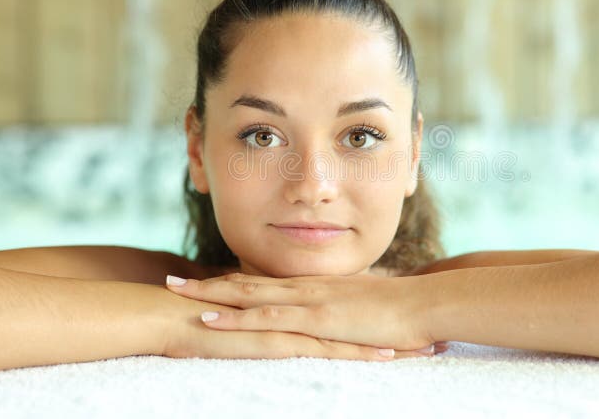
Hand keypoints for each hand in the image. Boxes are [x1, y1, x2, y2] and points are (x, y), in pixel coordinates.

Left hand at [164, 272, 448, 354]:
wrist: (426, 304)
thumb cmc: (404, 308)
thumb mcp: (368, 307)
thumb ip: (349, 309)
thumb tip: (342, 314)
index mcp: (317, 287)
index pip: (267, 282)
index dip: (234, 280)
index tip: (206, 280)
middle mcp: (307, 288)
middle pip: (248, 283)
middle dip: (209, 282)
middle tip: (171, 280)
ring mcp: (310, 301)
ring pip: (250, 295)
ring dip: (211, 294)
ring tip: (177, 292)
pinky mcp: (318, 318)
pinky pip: (269, 317)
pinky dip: (237, 316)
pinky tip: (212, 318)